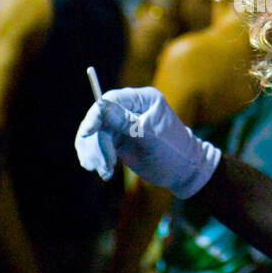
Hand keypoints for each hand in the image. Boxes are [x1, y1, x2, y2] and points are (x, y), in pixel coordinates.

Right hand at [75, 86, 221, 197]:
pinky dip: (97, 159)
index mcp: (143, 99)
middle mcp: (130, 108)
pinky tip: (105, 173)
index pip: (111, 99)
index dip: (96, 114)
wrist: (183, 171)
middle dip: (96, 143)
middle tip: (99, 164)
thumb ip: (125, 121)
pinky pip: (97, 145)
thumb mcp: (150, 136)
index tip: (88, 133)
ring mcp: (122, 123)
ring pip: (95, 133)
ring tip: (104, 172)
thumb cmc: (173, 151)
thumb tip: (100, 105)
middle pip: (99, 118)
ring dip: (95, 154)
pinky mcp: (117, 139)